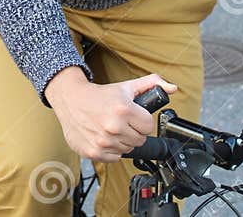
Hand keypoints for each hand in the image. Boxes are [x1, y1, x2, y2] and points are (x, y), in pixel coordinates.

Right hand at [46, 68, 177, 162]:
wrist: (70, 99)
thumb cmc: (99, 95)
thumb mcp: (126, 86)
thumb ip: (151, 85)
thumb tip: (172, 88)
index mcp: (124, 110)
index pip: (148, 126)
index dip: (142, 121)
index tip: (133, 117)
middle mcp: (113, 127)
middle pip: (139, 140)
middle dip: (133, 131)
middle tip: (121, 122)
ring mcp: (103, 141)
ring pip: (127, 149)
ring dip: (122, 140)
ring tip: (111, 128)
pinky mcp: (94, 152)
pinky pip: (114, 157)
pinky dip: (111, 149)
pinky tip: (103, 136)